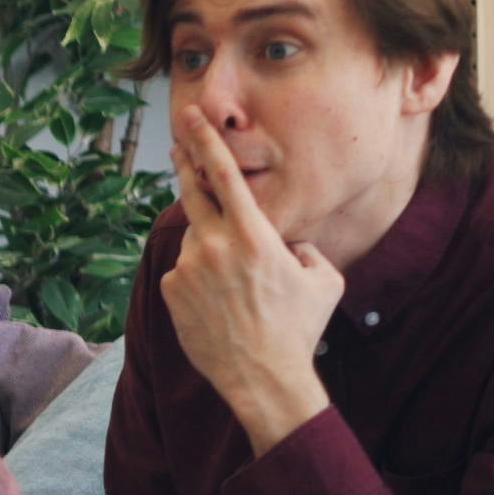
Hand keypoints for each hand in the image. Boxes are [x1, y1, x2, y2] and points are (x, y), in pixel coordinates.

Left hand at [162, 106, 341, 449]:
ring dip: (210, 245)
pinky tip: (219, 303)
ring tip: (236, 284)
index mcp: (255, 236)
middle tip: (179, 148)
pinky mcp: (171, 290)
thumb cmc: (299, 327)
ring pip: (195, 239)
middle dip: (186, 168)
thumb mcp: (322, 278)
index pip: (225, 177)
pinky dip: (200, 275)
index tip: (190, 118)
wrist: (263, 376)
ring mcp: (188, 268)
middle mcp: (215, 246)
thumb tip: (289, 238)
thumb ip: (304, 247)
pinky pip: (185, 270)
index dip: (205, 143)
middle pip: (192, 194)